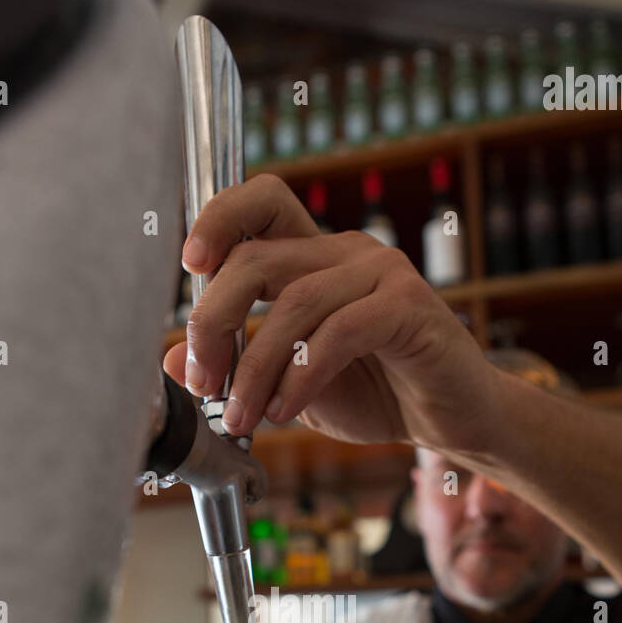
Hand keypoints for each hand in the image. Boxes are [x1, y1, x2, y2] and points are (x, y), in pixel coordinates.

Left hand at [163, 172, 500, 454]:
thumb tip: (171, 361)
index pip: (263, 201)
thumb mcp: (288, 385)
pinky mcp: (410, 306)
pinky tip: (287, 410)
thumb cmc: (375, 394)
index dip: (219, 218)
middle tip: (204, 383)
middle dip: (214, 322)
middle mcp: (346, 251)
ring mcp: (381, 272)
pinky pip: (339, 332)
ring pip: (293, 305)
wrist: (450, 421)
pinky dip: (302, 375)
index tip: (188, 266)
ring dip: (256, 369)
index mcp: (315, 256)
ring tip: (242, 417)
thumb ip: (237, 367)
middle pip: (257, 259)